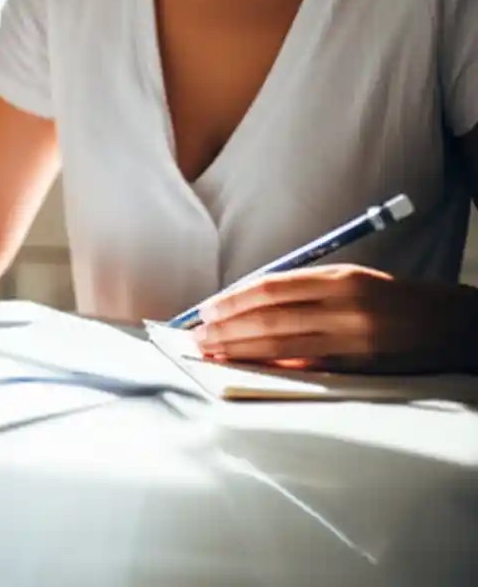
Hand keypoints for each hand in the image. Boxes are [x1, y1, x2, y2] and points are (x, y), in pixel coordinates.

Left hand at [193, 265, 477, 372]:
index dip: (232, 300)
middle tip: (196, 337)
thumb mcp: (352, 280)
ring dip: (240, 350)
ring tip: (210, 353)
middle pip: (270, 317)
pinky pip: (306, 368)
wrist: (453, 325)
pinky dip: (272, 367)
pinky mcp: (359, 369)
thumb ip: (305, 290)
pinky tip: (247, 369)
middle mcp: (344, 306)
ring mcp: (352, 340)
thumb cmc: (394, 300)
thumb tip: (248, 304)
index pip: (271, 288)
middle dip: (227, 328)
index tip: (204, 310)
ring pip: (282, 345)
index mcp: (339, 277)